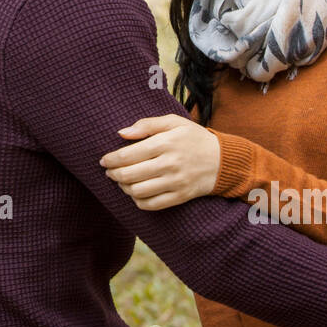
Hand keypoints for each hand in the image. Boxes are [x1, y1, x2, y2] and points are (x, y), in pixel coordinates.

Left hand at [99, 114, 219, 210]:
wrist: (223, 160)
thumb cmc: (194, 138)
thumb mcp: (174, 122)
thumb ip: (147, 124)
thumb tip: (121, 133)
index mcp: (165, 143)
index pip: (128, 155)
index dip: (111, 159)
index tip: (104, 160)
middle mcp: (169, 164)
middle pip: (129, 175)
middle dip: (113, 174)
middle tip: (110, 172)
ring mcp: (175, 182)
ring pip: (137, 191)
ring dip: (124, 188)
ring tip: (122, 181)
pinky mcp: (180, 197)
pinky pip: (151, 204)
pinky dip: (138, 201)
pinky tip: (136, 193)